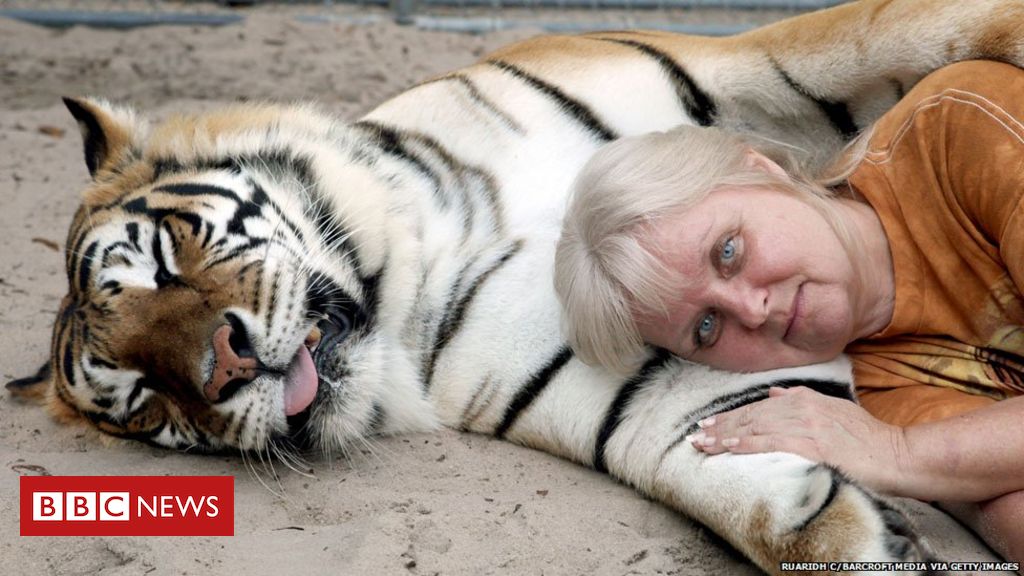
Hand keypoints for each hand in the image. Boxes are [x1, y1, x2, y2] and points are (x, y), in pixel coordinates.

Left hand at [690, 386, 909, 494]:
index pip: (758, 409)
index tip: (710, 425)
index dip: (731, 417)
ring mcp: (806, 427)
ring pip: (755, 430)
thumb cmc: (867, 438)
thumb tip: (773, 394)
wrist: (896, 455)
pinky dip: (747, 446)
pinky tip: (728, 449)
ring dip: (725, 438)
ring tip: (703, 445)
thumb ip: (802, 399)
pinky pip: (771, 444)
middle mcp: (802, 409)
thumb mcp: (834, 409)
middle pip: (751, 417)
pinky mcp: (811, 447)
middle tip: (697, 435)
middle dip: (721, 427)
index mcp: (805, 400)